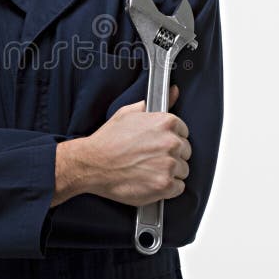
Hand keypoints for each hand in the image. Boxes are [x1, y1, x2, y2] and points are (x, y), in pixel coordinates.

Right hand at [79, 84, 190, 206]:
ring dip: (170, 172)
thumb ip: (155, 104)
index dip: (171, 138)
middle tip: (152, 158)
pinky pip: (178, 188)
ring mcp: (169, 165)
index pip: (184, 132)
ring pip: (183, 170)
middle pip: (185, 152)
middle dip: (172, 155)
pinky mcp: (164, 185)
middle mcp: (171, 143)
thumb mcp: (128, 113)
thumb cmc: (108, 140)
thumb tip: (174, 91)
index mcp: (165, 123)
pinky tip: (151, 181)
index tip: (160, 144)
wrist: (92, 164)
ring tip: (149, 170)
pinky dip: (167, 188)